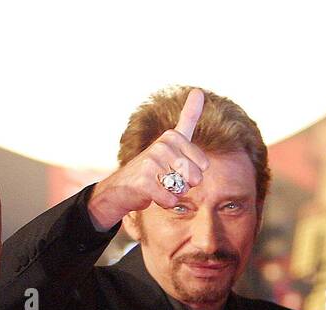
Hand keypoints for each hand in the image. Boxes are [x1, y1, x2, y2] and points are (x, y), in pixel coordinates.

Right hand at [87, 88, 209, 231]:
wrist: (122, 187)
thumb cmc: (152, 165)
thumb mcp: (171, 140)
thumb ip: (187, 118)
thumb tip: (198, 90)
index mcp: (173, 136)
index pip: (204, 165)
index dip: (192, 173)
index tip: (174, 167)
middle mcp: (162, 146)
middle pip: (195, 178)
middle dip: (184, 185)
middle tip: (165, 179)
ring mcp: (152, 163)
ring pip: (182, 189)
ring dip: (173, 194)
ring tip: (158, 185)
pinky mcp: (144, 181)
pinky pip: (170, 199)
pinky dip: (164, 202)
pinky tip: (152, 195)